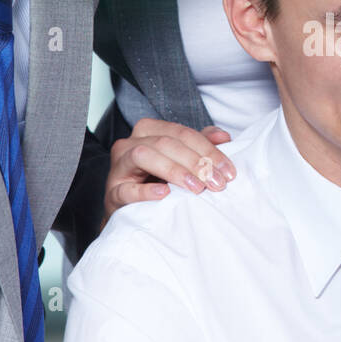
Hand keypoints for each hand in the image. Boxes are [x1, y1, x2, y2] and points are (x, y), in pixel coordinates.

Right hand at [103, 119, 234, 221]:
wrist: (132, 210)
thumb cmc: (157, 181)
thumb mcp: (181, 160)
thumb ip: (200, 145)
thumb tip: (223, 137)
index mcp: (149, 131)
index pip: (182, 133)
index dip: (208, 150)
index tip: (228, 171)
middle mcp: (130, 144)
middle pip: (166, 143)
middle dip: (196, 162)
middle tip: (216, 182)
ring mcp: (119, 167)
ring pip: (143, 156)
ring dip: (174, 171)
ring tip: (196, 188)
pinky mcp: (112, 193)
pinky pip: (126, 189)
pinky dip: (145, 191)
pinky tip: (164, 193)